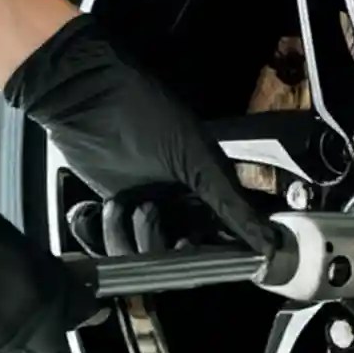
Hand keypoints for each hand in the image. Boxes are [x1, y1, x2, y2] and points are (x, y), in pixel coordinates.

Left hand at [3, 14, 280, 256]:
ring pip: (143, 253)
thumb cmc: (147, 116)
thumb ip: (230, 205)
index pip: (222, 238)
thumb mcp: (195, 161)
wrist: (86, 98)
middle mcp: (178, 204)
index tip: (207, 254)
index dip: (219, 254)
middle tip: (163, 232)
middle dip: (170, 251)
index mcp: (206, 191)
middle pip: (181, 254)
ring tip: (126, 204)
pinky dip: (102, 232)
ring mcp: (144, 208)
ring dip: (130, 236)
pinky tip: (102, 208)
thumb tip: (267, 243)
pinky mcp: (112, 209)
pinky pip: (110, 243)